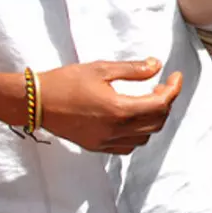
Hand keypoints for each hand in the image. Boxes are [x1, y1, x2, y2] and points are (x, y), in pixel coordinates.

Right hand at [39, 59, 183, 154]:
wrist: (36, 102)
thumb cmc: (66, 81)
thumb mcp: (101, 69)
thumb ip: (132, 69)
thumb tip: (156, 65)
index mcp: (119, 109)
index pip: (160, 104)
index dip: (173, 89)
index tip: (176, 76)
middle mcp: (116, 130)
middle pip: (157, 122)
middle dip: (165, 103)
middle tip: (162, 85)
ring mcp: (106, 141)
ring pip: (145, 136)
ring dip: (153, 119)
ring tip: (148, 99)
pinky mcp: (97, 146)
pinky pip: (128, 146)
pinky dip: (138, 133)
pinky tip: (133, 118)